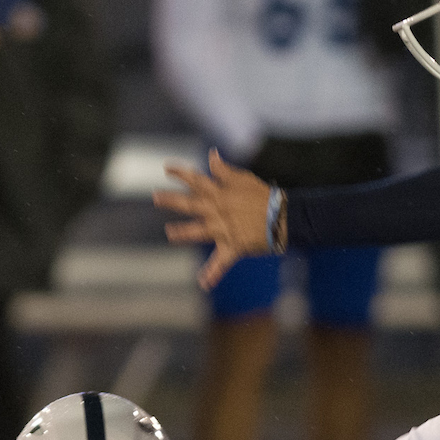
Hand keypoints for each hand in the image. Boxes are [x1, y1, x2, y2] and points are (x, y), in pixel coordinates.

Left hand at [153, 152, 275, 290]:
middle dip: (171, 200)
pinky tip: (203, 284)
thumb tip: (211, 155)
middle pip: (190, 204)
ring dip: (182, 232)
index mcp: (220, 193)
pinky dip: (212, 274)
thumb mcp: (244, 178)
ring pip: (198, 231)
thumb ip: (224, 170)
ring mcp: (223, 230)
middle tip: (155, 197)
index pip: (196, 180)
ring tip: (170, 233)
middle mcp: (218, 211)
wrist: (284, 217)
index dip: (181, 173)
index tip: (166, 168)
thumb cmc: (265, 196)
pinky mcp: (232, 247)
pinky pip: (220, 263)